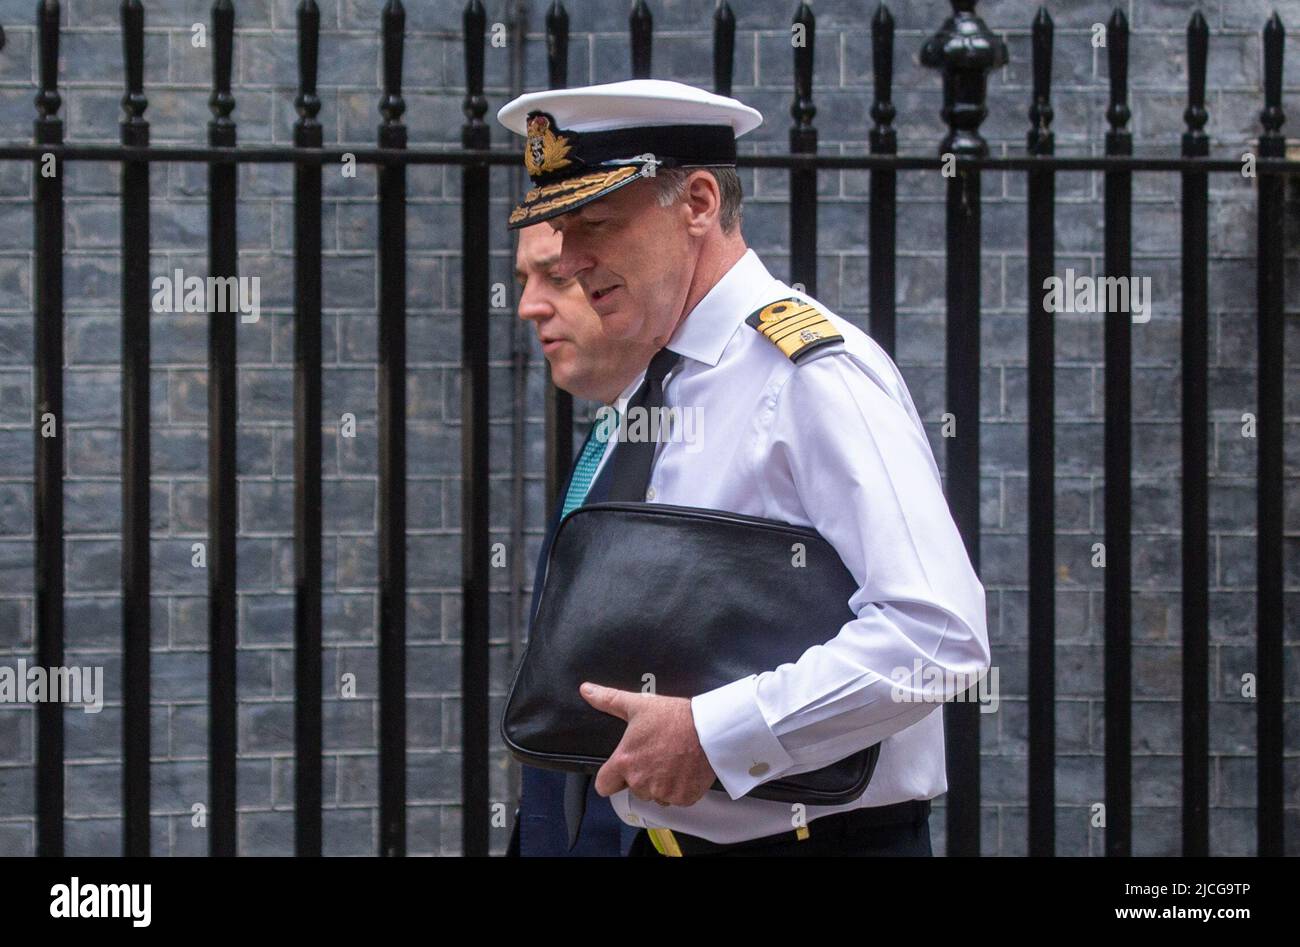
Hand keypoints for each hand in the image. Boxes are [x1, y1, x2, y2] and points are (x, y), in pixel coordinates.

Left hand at [580, 682, 716, 806]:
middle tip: (655, 755)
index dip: (611, 777)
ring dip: (660, 784)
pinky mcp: (683, 798)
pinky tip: (684, 769)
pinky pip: (676, 799)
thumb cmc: (673, 717)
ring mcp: (663, 792)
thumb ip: (608, 700)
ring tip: (672, 760)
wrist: (708, 728)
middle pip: (633, 788)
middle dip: (642, 776)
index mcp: (625, 762)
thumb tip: (587, 690)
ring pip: (655, 795)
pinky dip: (679, 788)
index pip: (604, 786)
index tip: (621, 769)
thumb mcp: (638, 704)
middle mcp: (641, 782)